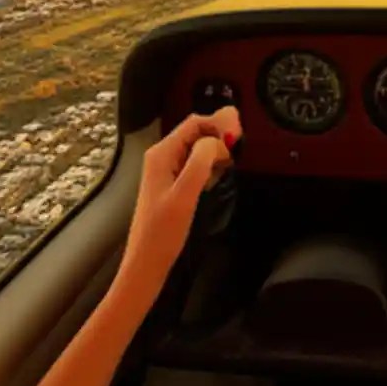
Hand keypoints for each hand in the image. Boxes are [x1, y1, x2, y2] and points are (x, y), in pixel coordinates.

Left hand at [122, 107, 241, 285]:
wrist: (147, 263)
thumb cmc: (161, 234)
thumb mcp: (184, 196)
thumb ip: (200, 163)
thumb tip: (217, 142)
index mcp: (161, 155)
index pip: (195, 123)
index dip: (219, 124)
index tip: (239, 137)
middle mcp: (162, 157)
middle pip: (197, 131)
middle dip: (220, 135)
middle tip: (238, 150)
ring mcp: (167, 170)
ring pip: (198, 147)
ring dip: (216, 150)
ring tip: (229, 162)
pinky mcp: (173, 183)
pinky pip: (196, 163)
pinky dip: (211, 164)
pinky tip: (217, 175)